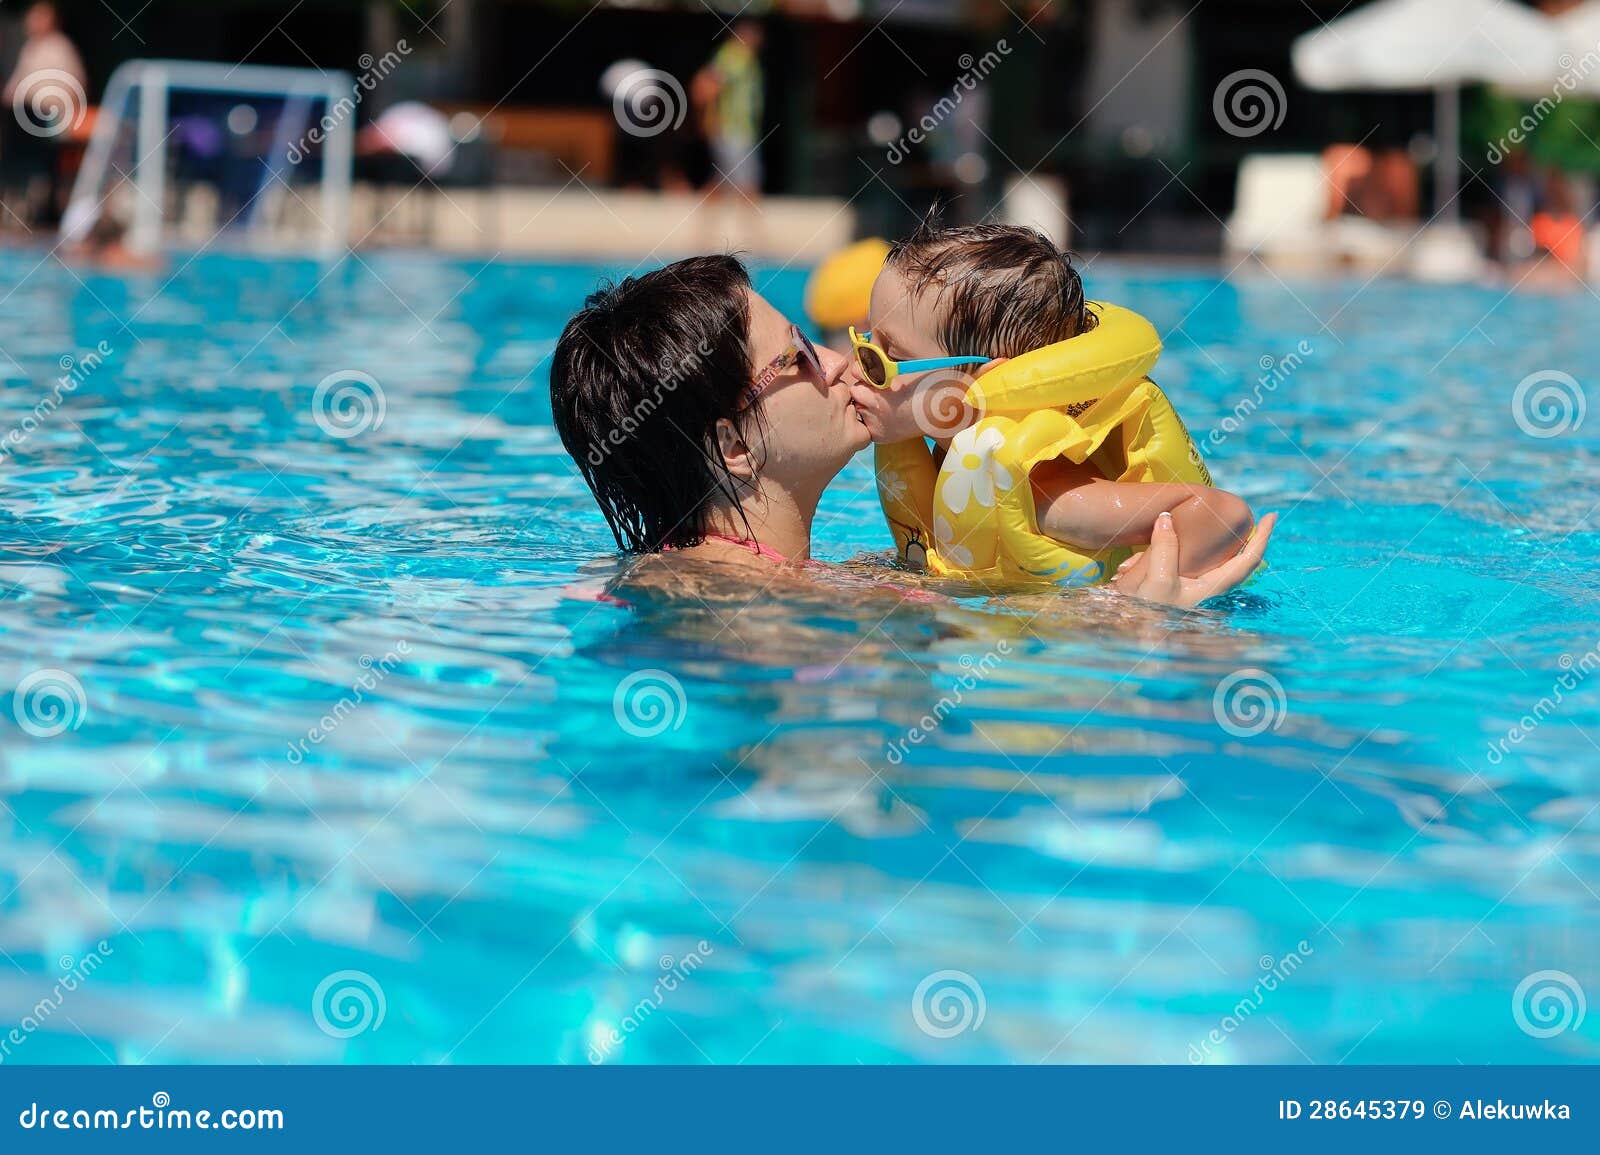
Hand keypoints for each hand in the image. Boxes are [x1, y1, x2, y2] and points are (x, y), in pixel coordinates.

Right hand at [1109, 511, 1276, 607]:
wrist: (1130, 638)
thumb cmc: (1148, 615)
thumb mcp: (1157, 580)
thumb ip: (1164, 547)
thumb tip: (1166, 518)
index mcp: (1213, 587)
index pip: (1249, 559)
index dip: (1262, 537)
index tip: (1272, 516)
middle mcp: (1206, 589)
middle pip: (1227, 558)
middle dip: (1224, 537)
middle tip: (1227, 517)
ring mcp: (1189, 591)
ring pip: (1192, 559)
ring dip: (1167, 549)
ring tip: (1134, 563)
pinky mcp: (1171, 591)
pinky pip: (1168, 567)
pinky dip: (1152, 561)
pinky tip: (1126, 570)